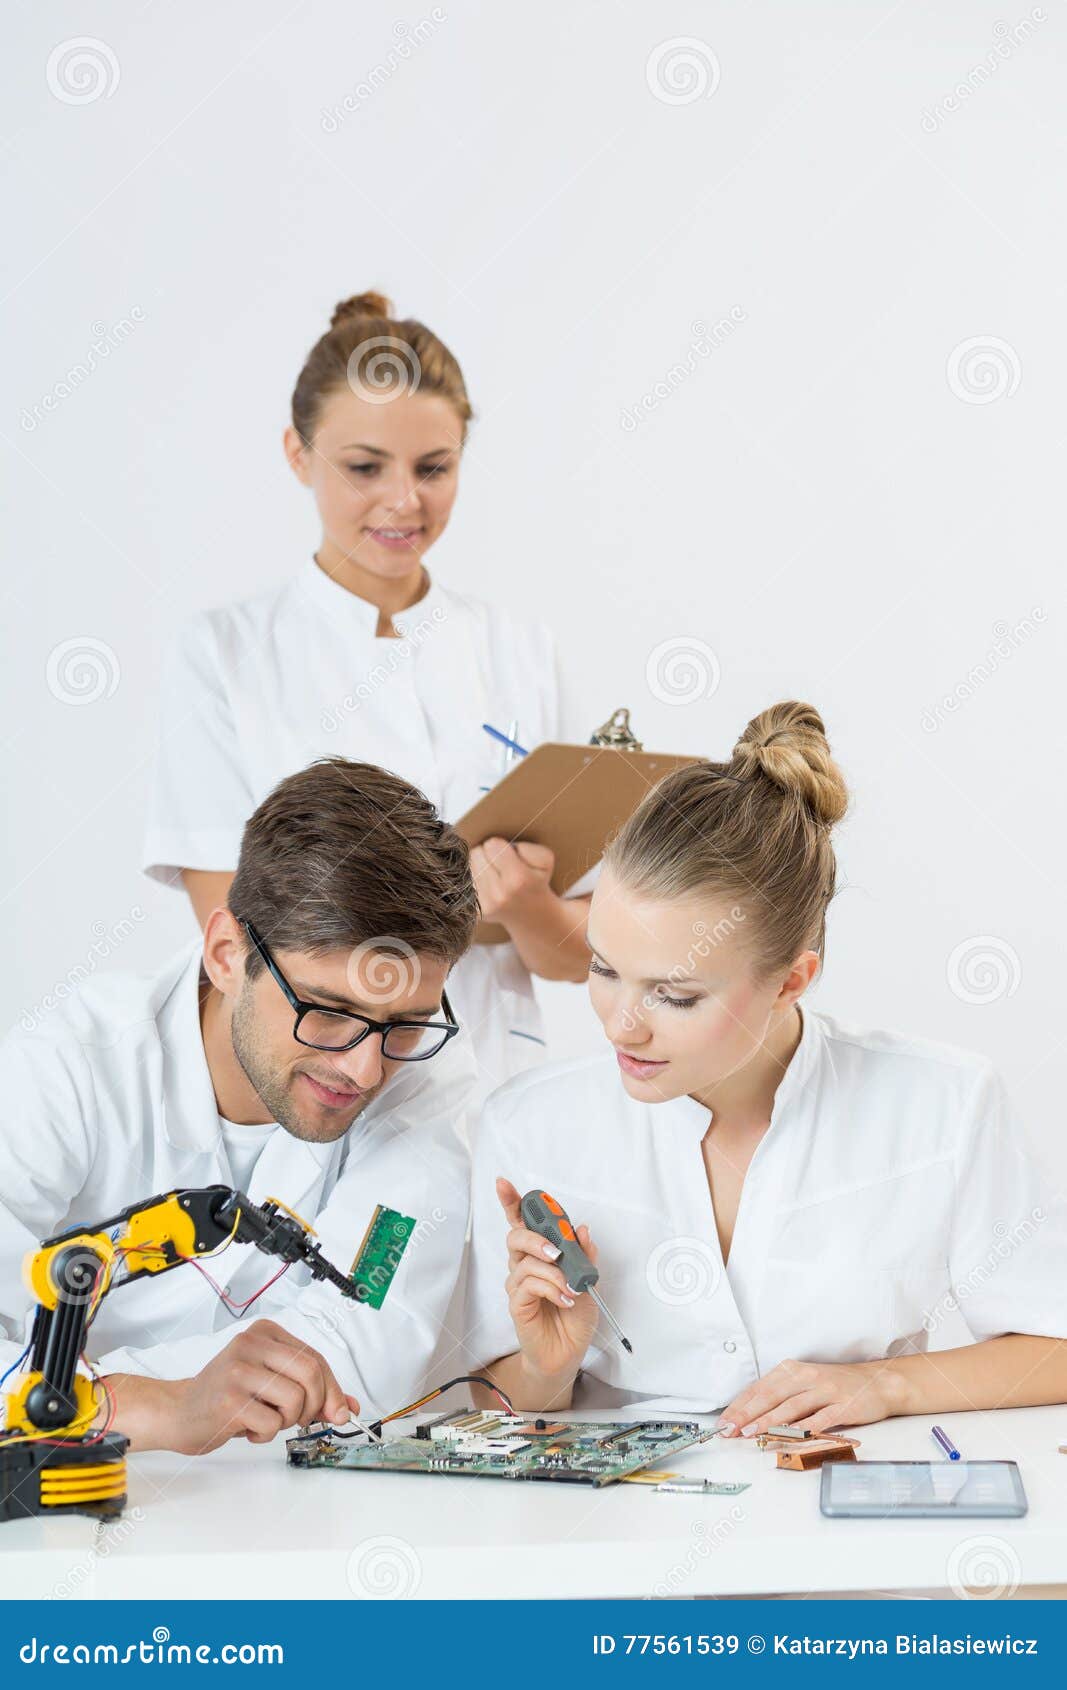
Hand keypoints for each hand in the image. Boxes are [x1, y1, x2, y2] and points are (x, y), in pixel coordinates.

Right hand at [105, 1319, 360, 1453]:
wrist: (179, 1412)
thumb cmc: (228, 1397)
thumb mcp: (270, 1384)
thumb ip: (310, 1391)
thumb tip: (349, 1407)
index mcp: (264, 1333)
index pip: (315, 1358)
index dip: (332, 1389)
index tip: (337, 1411)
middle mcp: (251, 1345)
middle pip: (311, 1374)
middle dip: (316, 1405)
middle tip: (301, 1419)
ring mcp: (238, 1370)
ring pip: (295, 1399)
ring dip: (287, 1421)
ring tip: (266, 1420)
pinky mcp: (229, 1400)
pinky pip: (272, 1423)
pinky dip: (266, 1435)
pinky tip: (247, 1428)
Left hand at [470, 839, 554, 925]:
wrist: (532, 915)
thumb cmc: (537, 881)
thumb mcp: (545, 859)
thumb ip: (525, 847)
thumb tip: (494, 846)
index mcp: (518, 879)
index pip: (492, 844)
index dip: (499, 845)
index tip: (506, 853)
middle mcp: (499, 894)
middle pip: (476, 853)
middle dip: (486, 854)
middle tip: (499, 864)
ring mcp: (485, 905)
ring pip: (468, 866)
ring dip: (479, 866)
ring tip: (494, 875)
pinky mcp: (475, 911)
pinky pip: (465, 881)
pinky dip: (475, 880)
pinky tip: (488, 886)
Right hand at [496, 1176, 598, 1387]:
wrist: (569, 1351)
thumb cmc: (576, 1314)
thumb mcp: (589, 1281)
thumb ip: (585, 1255)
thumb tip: (582, 1229)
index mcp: (540, 1253)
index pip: (522, 1222)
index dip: (512, 1202)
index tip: (503, 1183)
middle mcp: (525, 1265)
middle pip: (516, 1237)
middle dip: (536, 1238)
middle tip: (557, 1251)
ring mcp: (519, 1284)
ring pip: (526, 1262)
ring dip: (554, 1272)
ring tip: (572, 1288)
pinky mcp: (517, 1303)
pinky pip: (529, 1285)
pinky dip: (552, 1289)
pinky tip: (565, 1300)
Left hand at [718, 1357, 903, 1438]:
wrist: (879, 1381)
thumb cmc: (838, 1384)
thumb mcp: (805, 1382)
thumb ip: (781, 1395)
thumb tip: (750, 1414)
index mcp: (793, 1370)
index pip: (759, 1388)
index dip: (739, 1405)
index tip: (723, 1421)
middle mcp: (806, 1377)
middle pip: (770, 1396)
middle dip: (746, 1413)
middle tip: (728, 1429)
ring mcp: (825, 1391)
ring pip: (790, 1406)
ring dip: (768, 1420)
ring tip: (749, 1432)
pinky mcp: (843, 1406)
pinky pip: (819, 1418)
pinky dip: (802, 1427)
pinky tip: (788, 1435)